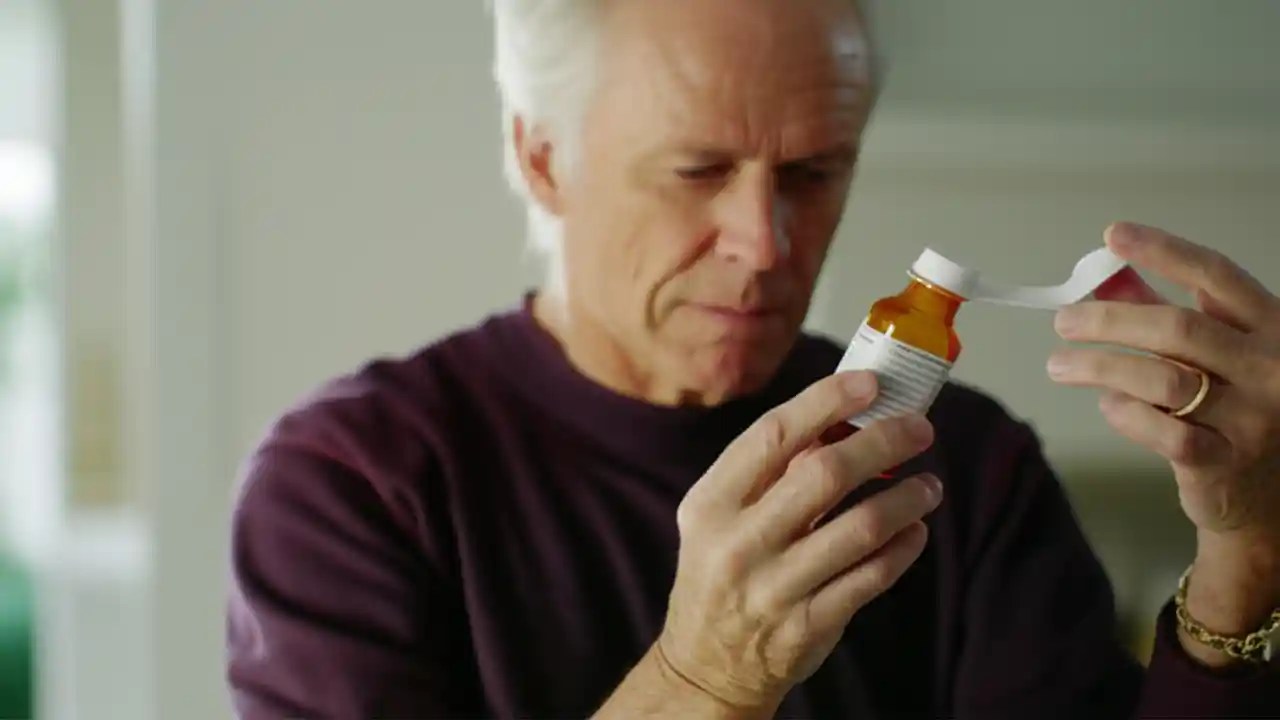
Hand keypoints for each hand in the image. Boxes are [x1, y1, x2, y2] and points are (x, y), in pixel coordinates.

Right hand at [657, 372, 939, 710]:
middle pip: (825, 474)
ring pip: (861, 528)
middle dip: (884, 441)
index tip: (870, 382)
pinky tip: (916, 530)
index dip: (826, 401)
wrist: (706, 666)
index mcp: (711, 504)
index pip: (772, 435)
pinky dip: (904, 548)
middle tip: (919, 427)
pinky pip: (872, 577)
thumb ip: (768, 474)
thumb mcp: (719, 519)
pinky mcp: (809, 625)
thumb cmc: (720, 572)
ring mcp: (775, 588)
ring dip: (907, 498)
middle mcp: (739, 543)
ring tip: (928, 484)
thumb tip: (837, 422)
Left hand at [1048, 222, 1279, 648]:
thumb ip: (1163, 313)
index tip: (1114, 235)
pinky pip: (1161, 430)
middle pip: (1177, 328)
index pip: (1216, 276)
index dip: (1163, 251)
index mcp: (1272, 329)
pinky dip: (1124, 413)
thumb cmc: (1234, 411)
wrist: (1270, 498)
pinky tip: (1109, 405)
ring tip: (1061, 365)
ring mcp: (1254, 418)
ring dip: (1098, 367)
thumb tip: (1106, 275)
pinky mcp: (1225, 463)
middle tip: (1063, 321)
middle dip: (1109, 320)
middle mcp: (1272, 369)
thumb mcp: (1213, 355)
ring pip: (1161, 379)